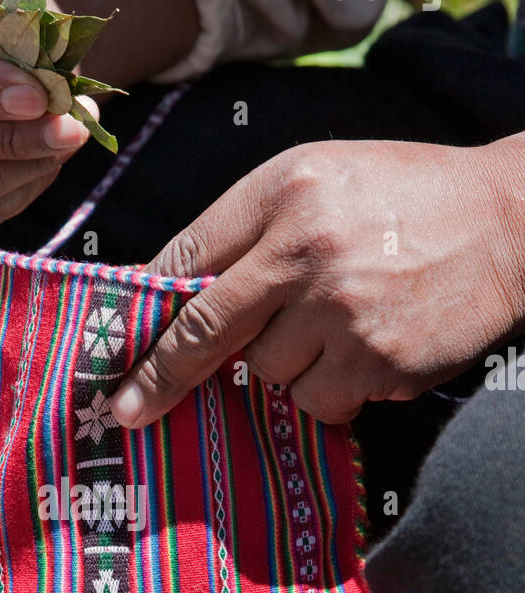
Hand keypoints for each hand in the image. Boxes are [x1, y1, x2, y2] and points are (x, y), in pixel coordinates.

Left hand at [110, 137, 524, 425]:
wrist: (512, 222)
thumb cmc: (402, 199)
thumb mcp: (317, 179)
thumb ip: (246, 230)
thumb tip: (167, 294)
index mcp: (283, 190)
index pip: (186, 260)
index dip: (141, 314)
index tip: (109, 355)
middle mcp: (305, 248)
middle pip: (206, 333)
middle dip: (161, 378)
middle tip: (124, 413)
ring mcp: (343, 311)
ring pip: (268, 376)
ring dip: (287, 367)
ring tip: (336, 324)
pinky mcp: (379, 362)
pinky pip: (319, 402)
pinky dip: (332, 389)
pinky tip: (366, 349)